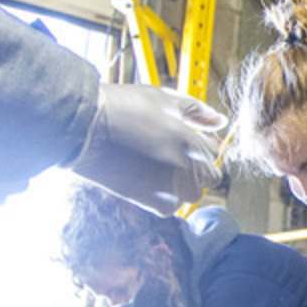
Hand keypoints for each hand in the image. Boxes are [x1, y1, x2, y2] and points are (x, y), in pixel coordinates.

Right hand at [68, 83, 227, 213]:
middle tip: (168, 157)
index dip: (199, 148)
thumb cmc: (123, 107)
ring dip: (181, 185)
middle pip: (209, 176)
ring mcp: (170, 184)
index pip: (214, 152)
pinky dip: (162, 197)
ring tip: (155, 168)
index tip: (180, 144)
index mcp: (193, 139)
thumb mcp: (164, 99)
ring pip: (192, 194)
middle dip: (195, 168)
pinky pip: (170, 207)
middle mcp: (186, 165)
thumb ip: (196, 111)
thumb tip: (220, 121)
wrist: (85, 126)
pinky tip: (145, 180)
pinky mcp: (151, 200)